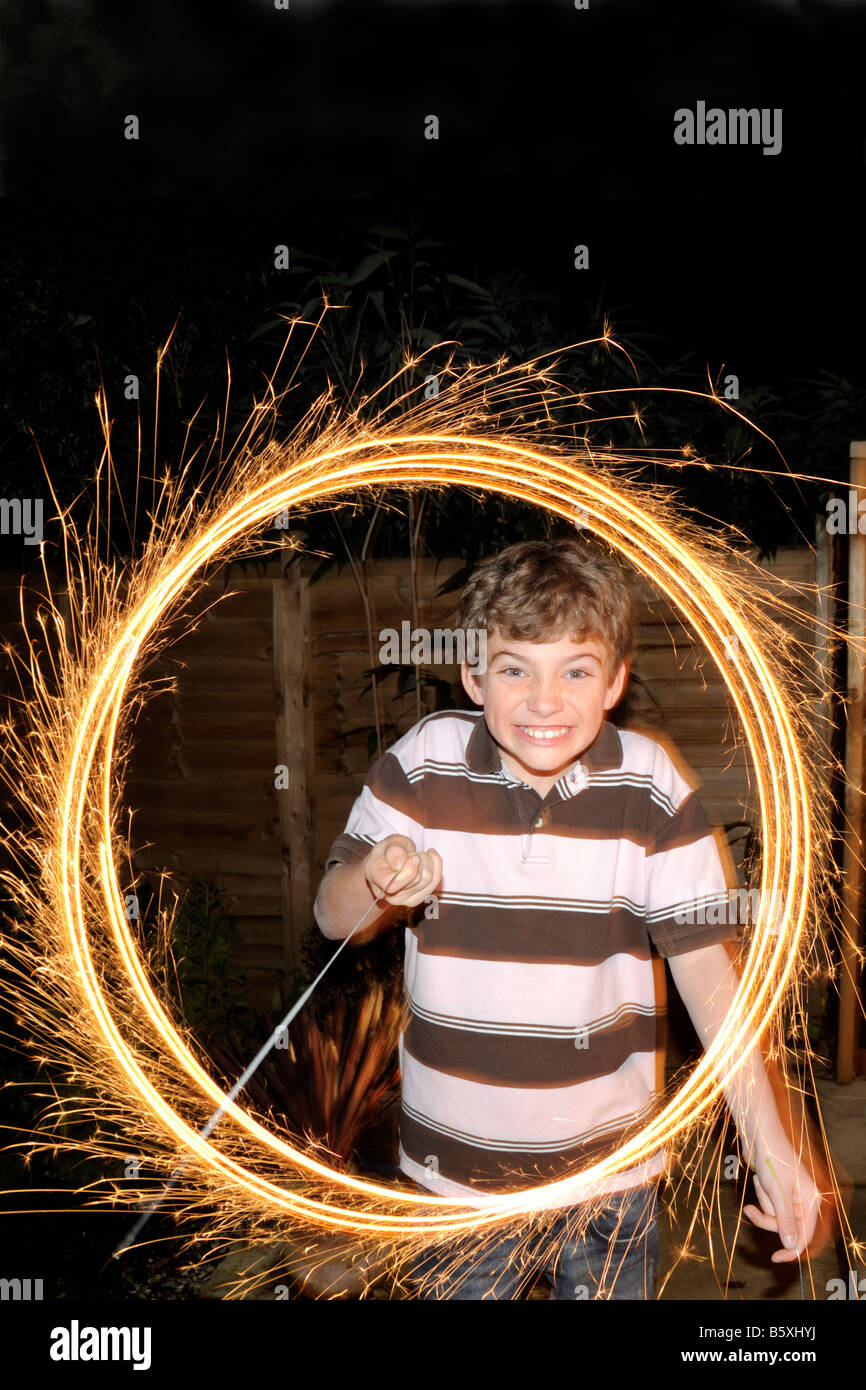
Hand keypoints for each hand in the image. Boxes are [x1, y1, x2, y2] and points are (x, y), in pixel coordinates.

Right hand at [364, 835, 442, 909]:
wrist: (386, 867)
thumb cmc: (387, 853)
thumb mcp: (388, 843)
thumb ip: (394, 851)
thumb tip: (402, 863)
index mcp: (376, 877)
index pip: (393, 884)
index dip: (408, 871)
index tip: (415, 857)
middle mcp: (388, 894)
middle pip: (416, 879)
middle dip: (419, 859)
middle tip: (412, 853)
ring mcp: (403, 900)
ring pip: (428, 879)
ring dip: (427, 861)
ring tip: (418, 855)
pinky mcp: (417, 899)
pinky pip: (435, 882)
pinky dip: (436, 865)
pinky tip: (430, 857)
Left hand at [743, 1143, 822, 1261]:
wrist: (760, 1137)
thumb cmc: (772, 1160)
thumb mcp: (779, 1194)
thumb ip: (786, 1221)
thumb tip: (791, 1245)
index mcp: (811, 1201)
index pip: (804, 1235)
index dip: (791, 1249)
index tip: (775, 1258)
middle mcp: (803, 1200)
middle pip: (786, 1227)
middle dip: (768, 1219)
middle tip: (751, 1211)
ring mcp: (789, 1195)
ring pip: (774, 1215)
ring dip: (763, 1202)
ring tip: (760, 1182)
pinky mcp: (776, 1189)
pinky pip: (767, 1203)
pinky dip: (761, 1194)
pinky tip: (758, 1179)